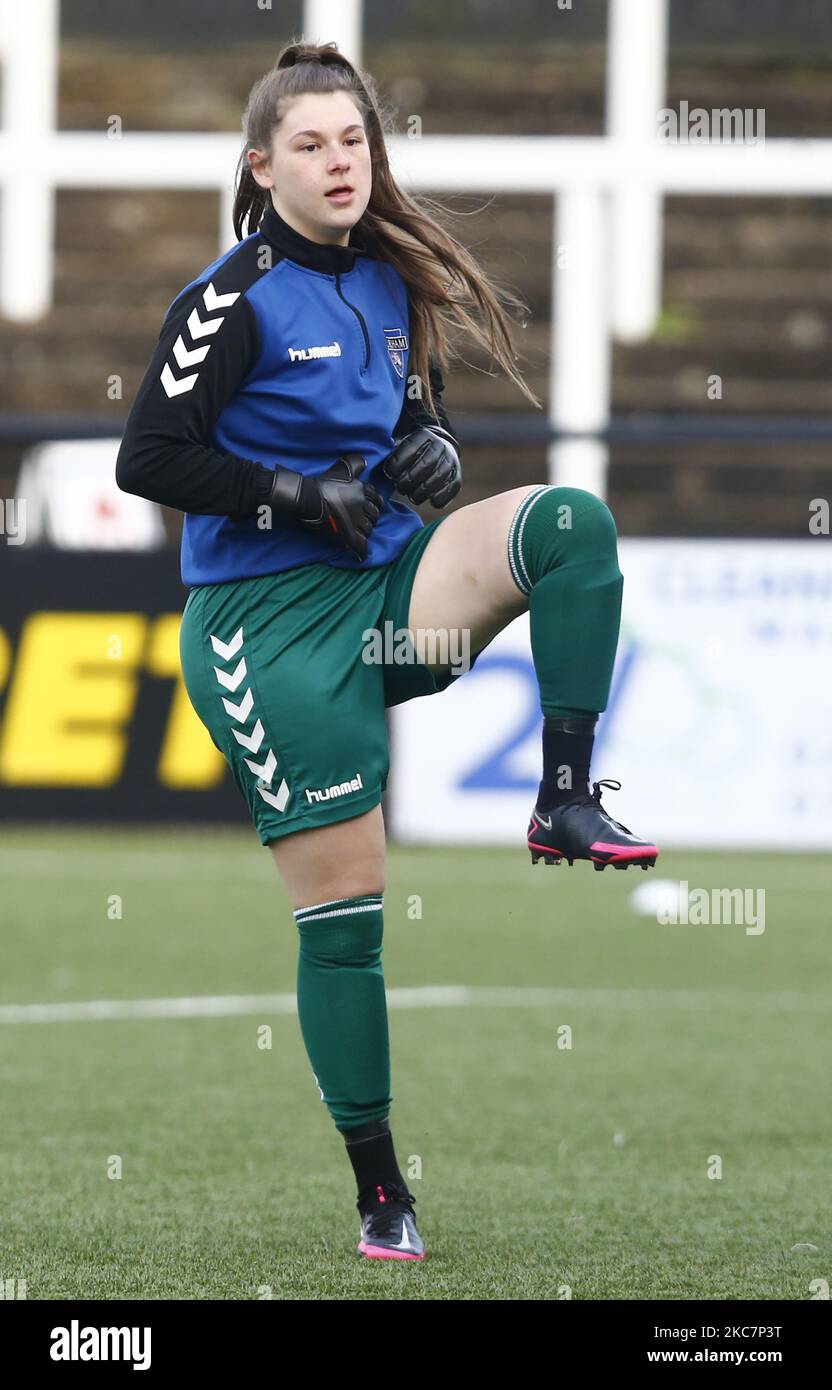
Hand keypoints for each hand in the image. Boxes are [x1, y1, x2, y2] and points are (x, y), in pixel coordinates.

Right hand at [267, 453, 382, 562]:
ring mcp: (356, 520)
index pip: (377, 499)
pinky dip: (362, 550)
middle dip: (371, 519)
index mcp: (362, 489)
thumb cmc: (322, 483)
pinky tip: (360, 554)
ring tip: (359, 533)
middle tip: (363, 521)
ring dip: (365, 532)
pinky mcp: (348, 534)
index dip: (375, 505)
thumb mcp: (341, 469)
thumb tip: (365, 461)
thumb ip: (355, 464)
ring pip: (368, 530)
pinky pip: (361, 545)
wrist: (307, 498)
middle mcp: (362, 505)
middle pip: (374, 515)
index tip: (372, 508)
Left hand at [382, 426, 461, 508]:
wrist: (437, 450)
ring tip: (412, 496)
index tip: (389, 473)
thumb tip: (370, 463)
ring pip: (439, 476)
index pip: (411, 447)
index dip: (399, 462)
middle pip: (426, 463)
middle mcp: (440, 445)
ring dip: (424, 489)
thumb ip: (388, 453)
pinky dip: (443, 496)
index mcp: (423, 435)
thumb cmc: (410, 453)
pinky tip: (433, 501)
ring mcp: (450, 460)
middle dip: (411, 478)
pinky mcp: (456, 475)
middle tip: (400, 488)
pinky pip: (452, 486)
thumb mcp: (399, 446)